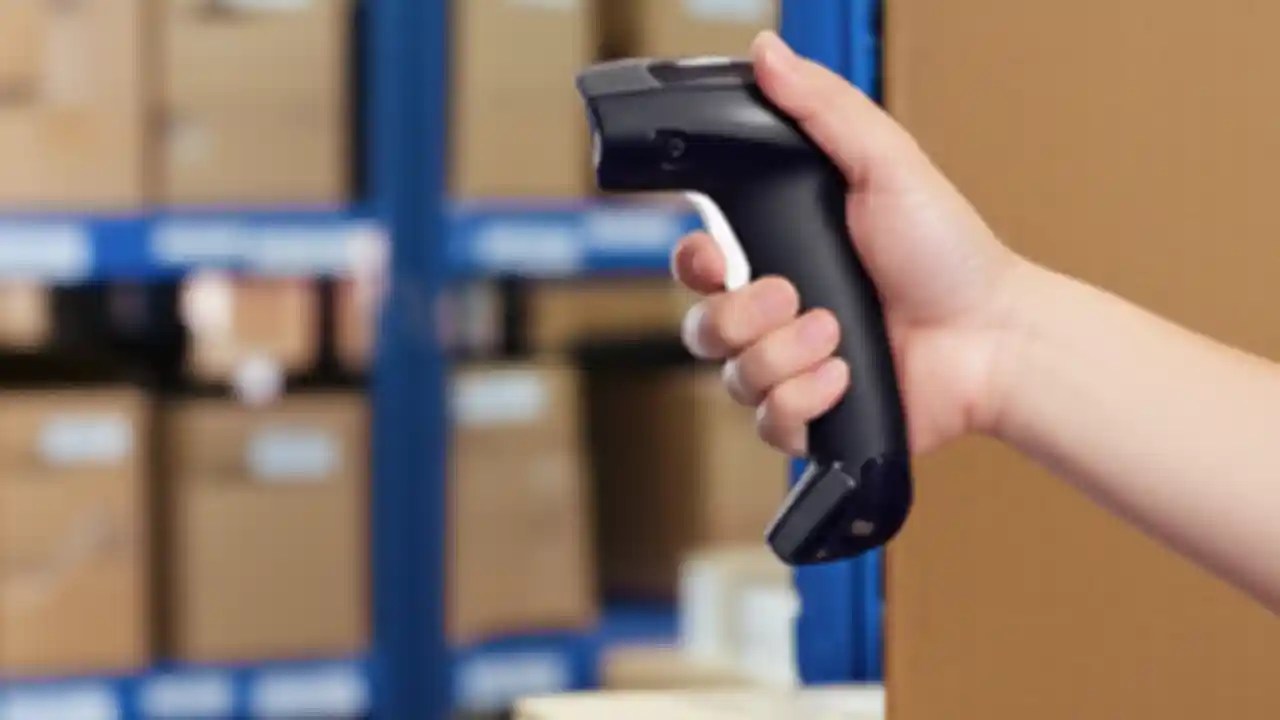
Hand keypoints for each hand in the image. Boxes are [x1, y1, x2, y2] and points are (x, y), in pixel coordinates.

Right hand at [674, 31, 1027, 455]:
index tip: (711, 257)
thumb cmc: (948, 252)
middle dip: (739, 316)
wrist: (995, 338)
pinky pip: (770, 423)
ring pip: (733, 378)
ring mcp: (793, 371)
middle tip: (791, 297)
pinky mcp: (813, 419)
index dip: (690, 265)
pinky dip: (803, 401)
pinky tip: (843, 380)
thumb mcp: (886, 163)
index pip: (697, 268)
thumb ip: (823, 109)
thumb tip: (768, 53)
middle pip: (702, 328)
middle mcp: (780, 318)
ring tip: (837, 337)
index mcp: (783, 258)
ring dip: (782, 356)